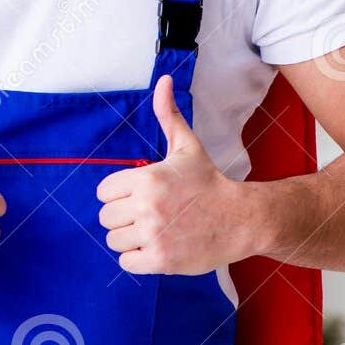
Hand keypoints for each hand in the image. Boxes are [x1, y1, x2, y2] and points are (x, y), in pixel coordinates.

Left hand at [97, 75, 259, 274]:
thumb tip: (164, 81)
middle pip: (106, 218)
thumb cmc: (209, 182)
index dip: (119, 194)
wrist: (241, 219)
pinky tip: (156, 247)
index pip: (104, 192)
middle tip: (147, 215)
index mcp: (147, 179)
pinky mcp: (160, 260)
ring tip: (153, 231)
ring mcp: (154, 235)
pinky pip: (126, 262)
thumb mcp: (187, 147)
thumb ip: (168, 115)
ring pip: (114, 240)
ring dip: (129, 238)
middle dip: (123, 217)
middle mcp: (147, 207)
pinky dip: (137, 258)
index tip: (140, 196)